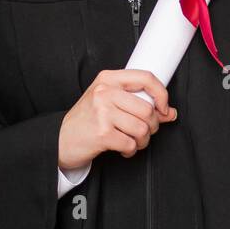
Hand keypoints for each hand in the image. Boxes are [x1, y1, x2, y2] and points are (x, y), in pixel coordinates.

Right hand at [58, 69, 176, 167]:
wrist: (60, 139)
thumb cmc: (86, 119)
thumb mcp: (108, 102)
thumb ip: (138, 104)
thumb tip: (170, 112)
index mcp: (108, 79)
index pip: (146, 78)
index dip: (162, 94)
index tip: (164, 108)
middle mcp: (104, 92)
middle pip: (147, 109)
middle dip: (151, 126)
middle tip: (142, 131)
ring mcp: (102, 112)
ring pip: (142, 128)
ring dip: (141, 140)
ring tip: (131, 141)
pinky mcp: (102, 133)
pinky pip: (131, 144)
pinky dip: (130, 150)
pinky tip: (122, 148)